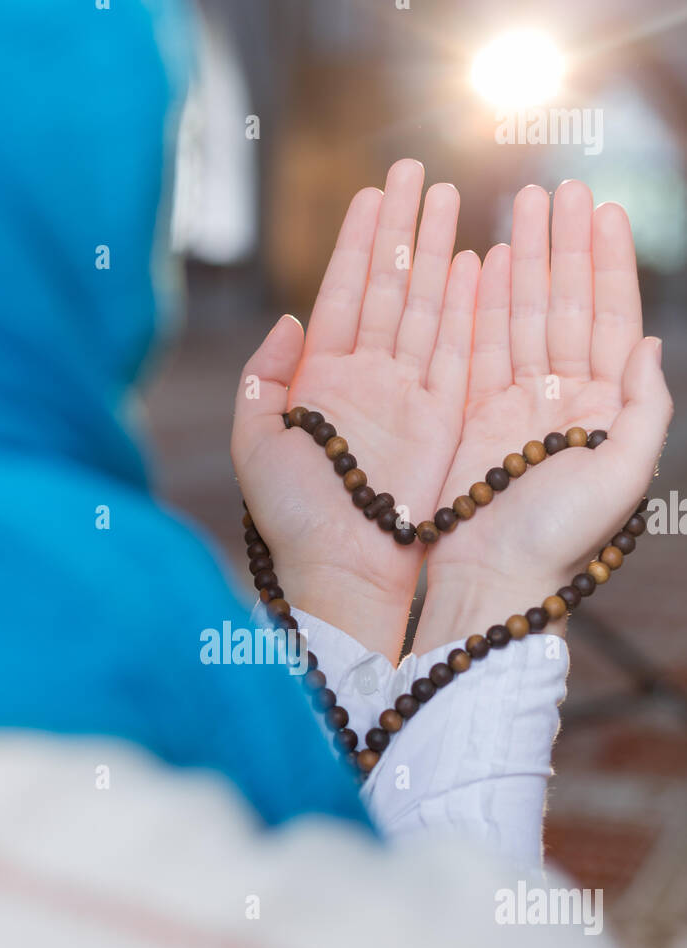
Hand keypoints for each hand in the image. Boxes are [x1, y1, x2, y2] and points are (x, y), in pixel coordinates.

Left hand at [232, 160, 479, 660]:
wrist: (343, 570)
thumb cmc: (292, 518)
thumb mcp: (255, 443)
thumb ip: (261, 379)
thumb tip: (288, 319)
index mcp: (320, 381)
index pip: (344, 294)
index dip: (358, 243)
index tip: (372, 194)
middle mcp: (368, 379)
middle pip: (390, 287)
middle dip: (402, 229)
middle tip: (415, 171)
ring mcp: (409, 396)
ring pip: (427, 308)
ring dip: (437, 252)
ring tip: (450, 198)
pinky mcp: (444, 418)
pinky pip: (459, 351)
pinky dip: (467, 308)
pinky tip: (473, 263)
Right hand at [415, 181, 672, 652]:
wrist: (493, 579)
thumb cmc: (558, 540)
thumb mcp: (621, 476)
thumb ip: (643, 409)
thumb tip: (650, 344)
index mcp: (605, 410)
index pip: (612, 319)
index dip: (609, 264)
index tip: (603, 210)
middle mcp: (565, 399)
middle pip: (569, 305)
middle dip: (566, 246)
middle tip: (560, 188)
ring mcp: (520, 405)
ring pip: (527, 316)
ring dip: (528, 261)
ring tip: (523, 206)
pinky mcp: (478, 416)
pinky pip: (485, 347)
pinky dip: (489, 304)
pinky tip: (490, 262)